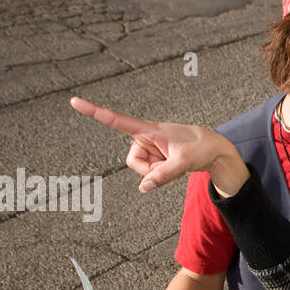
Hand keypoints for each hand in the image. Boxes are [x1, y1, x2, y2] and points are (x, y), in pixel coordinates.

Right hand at [68, 97, 247, 194]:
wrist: (215, 149)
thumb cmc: (201, 148)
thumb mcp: (184, 162)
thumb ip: (163, 175)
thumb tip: (143, 188)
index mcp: (149, 129)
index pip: (117, 120)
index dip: (95, 112)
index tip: (74, 101)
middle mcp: (145, 136)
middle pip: (133, 161)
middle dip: (150, 169)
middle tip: (172, 162)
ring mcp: (150, 147)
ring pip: (142, 169)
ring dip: (158, 171)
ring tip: (175, 161)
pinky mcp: (155, 155)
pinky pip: (150, 171)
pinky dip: (161, 173)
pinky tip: (175, 163)